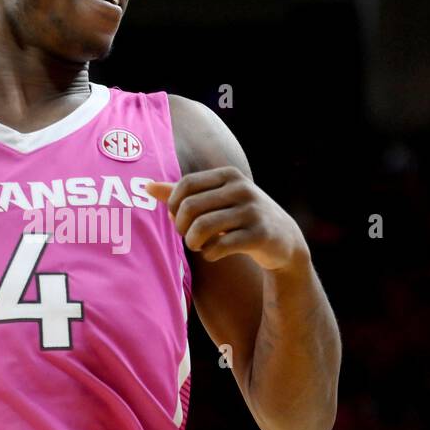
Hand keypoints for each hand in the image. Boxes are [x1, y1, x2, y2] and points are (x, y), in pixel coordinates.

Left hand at [147, 167, 307, 270]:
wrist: (283, 240)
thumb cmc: (240, 217)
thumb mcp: (216, 200)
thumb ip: (183, 193)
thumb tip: (146, 186)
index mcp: (228, 176)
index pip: (186, 185)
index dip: (173, 205)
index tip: (177, 218)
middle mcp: (242, 189)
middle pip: (190, 206)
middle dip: (181, 226)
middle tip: (187, 236)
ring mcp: (252, 212)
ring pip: (203, 227)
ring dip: (193, 242)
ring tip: (198, 245)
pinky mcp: (260, 235)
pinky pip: (220, 246)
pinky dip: (210, 254)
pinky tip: (213, 254)